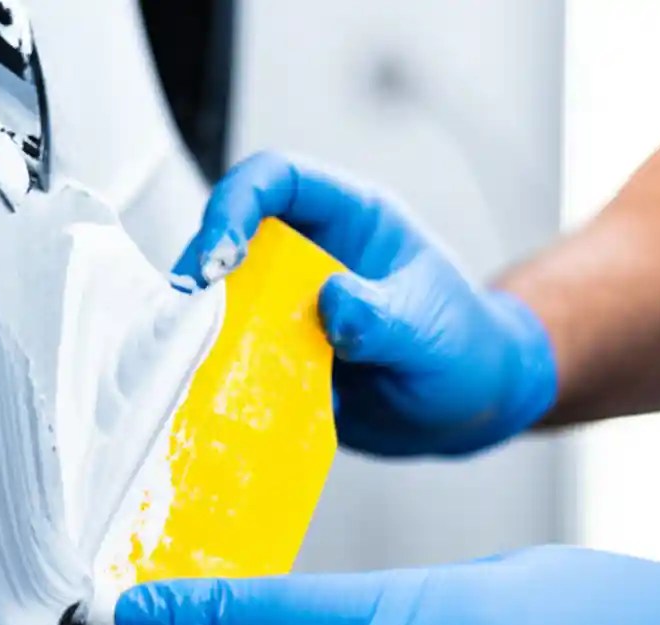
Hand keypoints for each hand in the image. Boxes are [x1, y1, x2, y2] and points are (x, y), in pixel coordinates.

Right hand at [172, 152, 556, 455]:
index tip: (220, 259)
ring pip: (223, 303)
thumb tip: (330, 303)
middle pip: (229, 240)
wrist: (467, 408)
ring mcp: (288, 305)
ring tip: (209, 365)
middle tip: (191, 322)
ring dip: (209, 333)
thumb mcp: (432, 332)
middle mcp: (308, 254)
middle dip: (202, 277)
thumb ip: (384, 317)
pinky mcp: (277, 353)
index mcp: (349, 218)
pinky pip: (236, 355)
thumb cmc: (464, 350)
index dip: (236, 204)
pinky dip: (227, 376)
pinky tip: (236, 401)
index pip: (277, 180)